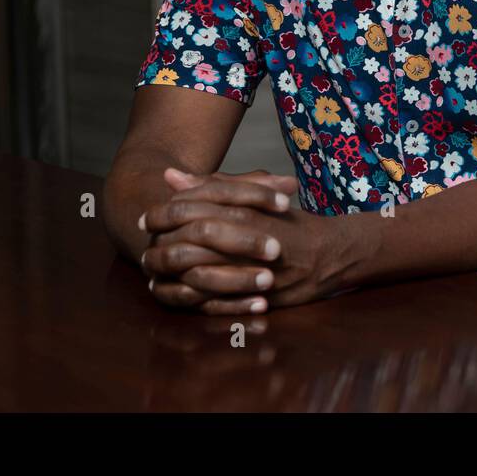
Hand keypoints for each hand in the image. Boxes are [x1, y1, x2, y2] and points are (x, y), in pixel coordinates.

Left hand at [144, 168, 349, 312]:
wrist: (332, 253)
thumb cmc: (287, 224)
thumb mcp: (253, 198)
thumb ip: (212, 187)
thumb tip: (171, 176)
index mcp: (247, 210)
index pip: (197, 208)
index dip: (165, 213)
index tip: (146, 218)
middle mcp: (251, 236)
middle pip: (195, 237)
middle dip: (163, 242)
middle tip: (144, 245)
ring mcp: (256, 267)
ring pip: (203, 269)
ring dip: (173, 271)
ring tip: (153, 270)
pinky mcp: (260, 295)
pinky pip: (218, 299)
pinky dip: (191, 296)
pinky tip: (173, 291)